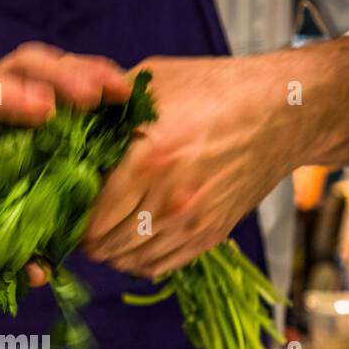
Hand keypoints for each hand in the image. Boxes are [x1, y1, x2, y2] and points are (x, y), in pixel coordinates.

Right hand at [0, 43, 131, 223]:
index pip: (52, 83)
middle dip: (66, 77)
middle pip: (24, 67)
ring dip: (13, 95)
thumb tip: (45, 271)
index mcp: (0, 117)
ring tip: (44, 109)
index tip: (128, 97)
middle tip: (100, 95)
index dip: (90, 83)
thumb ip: (8, 240)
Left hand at [77, 55, 298, 279]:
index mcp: (148, 159)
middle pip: (104, 245)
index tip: (65, 203)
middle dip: (86, 235)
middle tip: (81, 217)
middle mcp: (169, 199)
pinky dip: (138, 259)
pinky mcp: (209, 236)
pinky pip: (158, 267)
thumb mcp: (154, 81)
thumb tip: (65, 123)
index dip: (70, 215)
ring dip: (110, 249)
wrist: (283, 112)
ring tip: (105, 226)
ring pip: (128, 261)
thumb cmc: (214, 89)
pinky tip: (134, 236)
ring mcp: (192, 223)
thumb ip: (106, 105)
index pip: (90, 215)